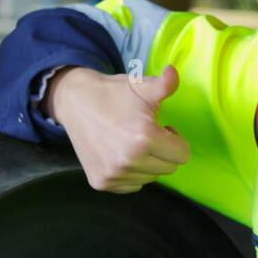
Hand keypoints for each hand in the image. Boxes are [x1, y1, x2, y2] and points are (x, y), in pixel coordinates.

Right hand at [46, 64, 189, 193]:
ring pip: (151, 177)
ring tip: (132, 142)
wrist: (75, 102)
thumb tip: (173, 72)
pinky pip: (132, 185)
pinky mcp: (101, 182)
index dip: (176, 139)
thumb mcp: (143, 86)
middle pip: (169, 168)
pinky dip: (132, 173)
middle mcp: (129, 160)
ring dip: (148, 163)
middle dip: (164, 152)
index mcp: (145, 137)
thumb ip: (166, 84)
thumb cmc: (114, 94)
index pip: (182, 154)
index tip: (163, 128)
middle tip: (148, 135)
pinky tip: (121, 154)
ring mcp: (113, 174)